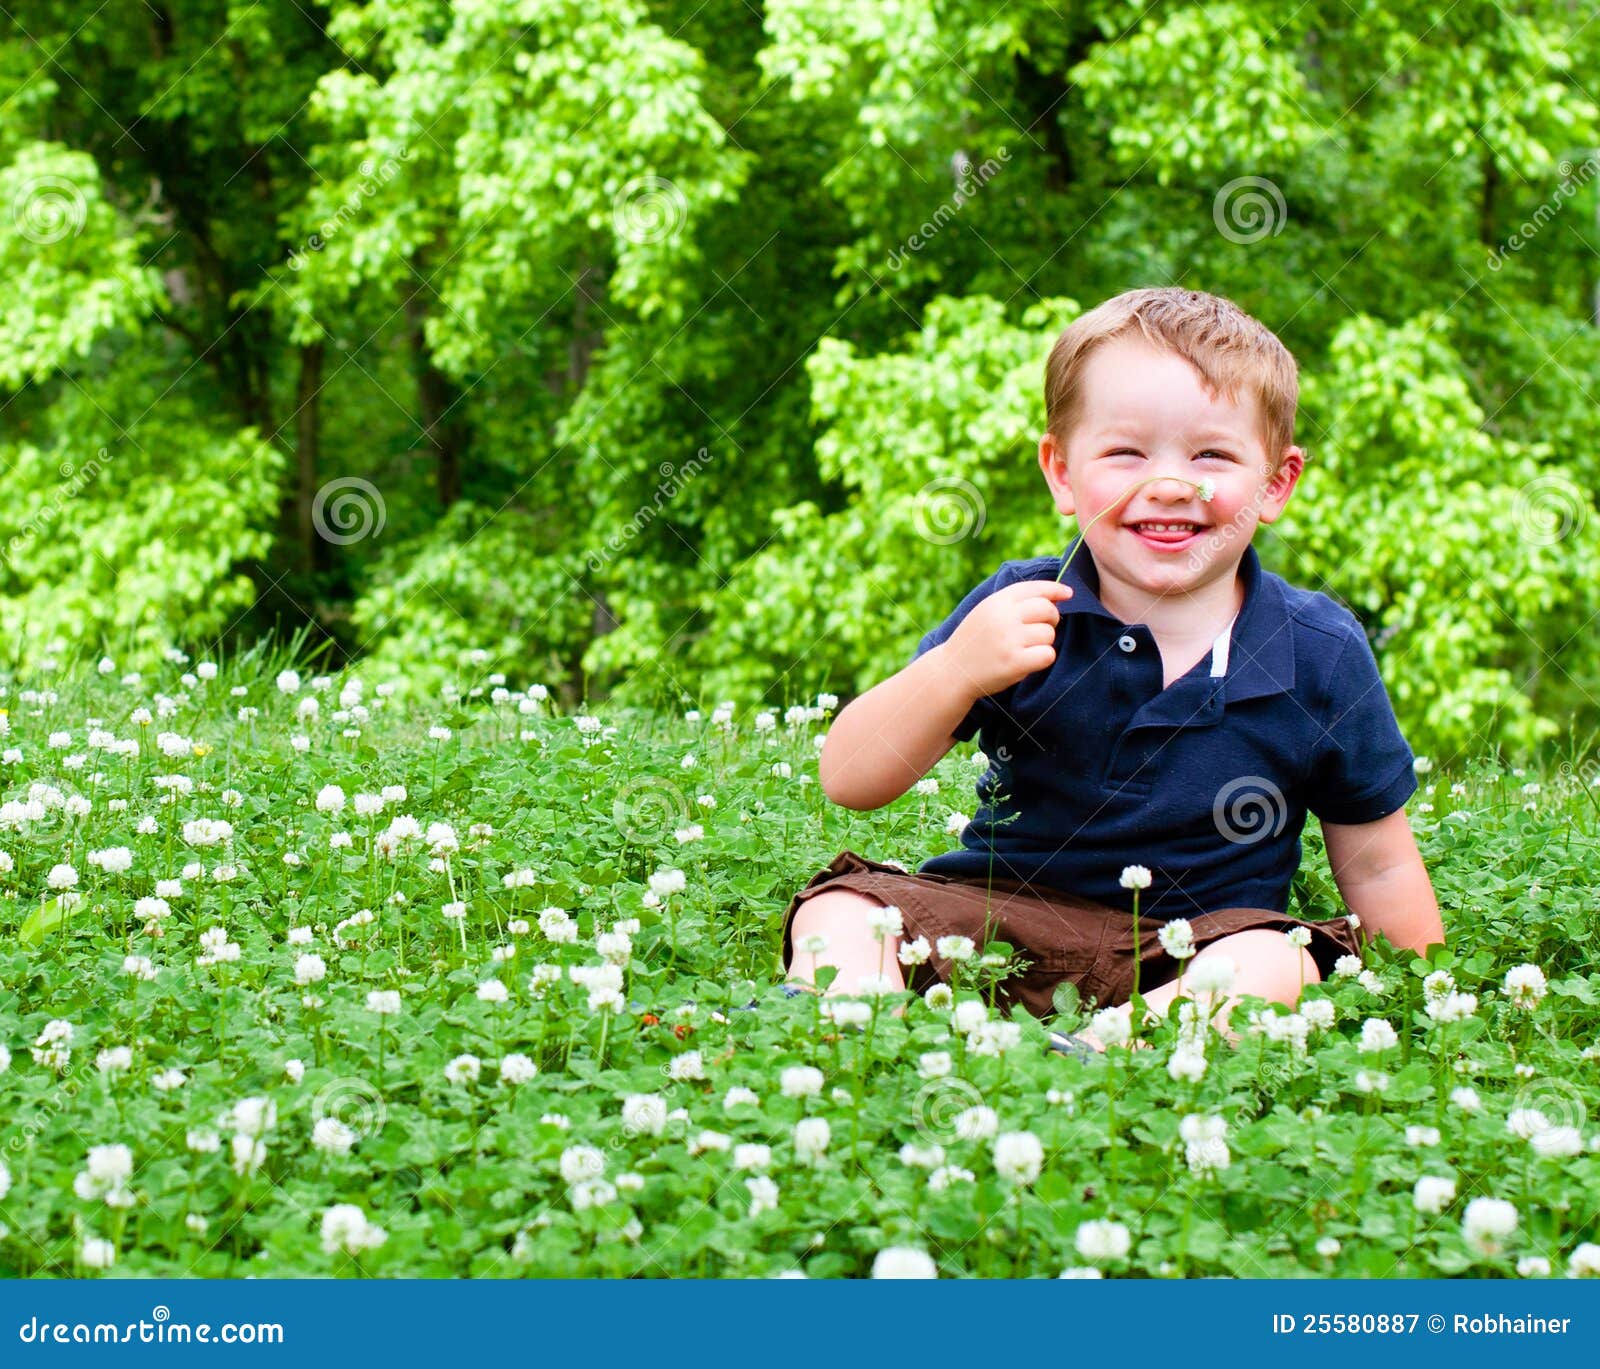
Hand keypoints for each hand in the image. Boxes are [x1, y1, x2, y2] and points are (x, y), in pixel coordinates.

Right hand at [943, 579, 1073, 702]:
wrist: (953, 671)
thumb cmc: (975, 641)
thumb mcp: (987, 611)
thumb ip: (1015, 602)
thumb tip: (1057, 596)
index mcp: (997, 601)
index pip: (1035, 588)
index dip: (1056, 590)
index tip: (1068, 594)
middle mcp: (1003, 617)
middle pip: (1047, 609)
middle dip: (1051, 619)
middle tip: (1039, 630)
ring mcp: (1009, 640)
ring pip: (1049, 634)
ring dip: (1044, 642)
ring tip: (1025, 648)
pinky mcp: (1015, 663)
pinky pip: (1048, 654)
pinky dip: (1043, 658)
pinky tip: (1028, 661)